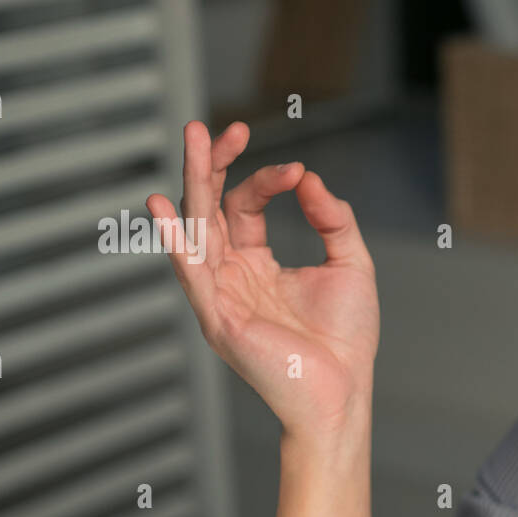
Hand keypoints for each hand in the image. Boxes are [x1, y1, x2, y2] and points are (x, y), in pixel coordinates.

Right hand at [146, 121, 379, 437]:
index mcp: (257, 263)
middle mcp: (231, 275)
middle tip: (206, 126)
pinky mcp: (218, 318)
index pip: (245, 206)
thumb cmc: (346, 339)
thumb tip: (310, 178)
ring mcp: (220, 295)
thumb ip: (333, 219)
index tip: (297, 172)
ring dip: (193, 184)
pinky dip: (178, 242)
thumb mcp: (351, 264)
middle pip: (208, 209)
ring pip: (197, 230)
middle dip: (208, 165)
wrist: (344, 391)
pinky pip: (192, 274)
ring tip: (192, 140)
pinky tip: (166, 210)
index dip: (267, 181)